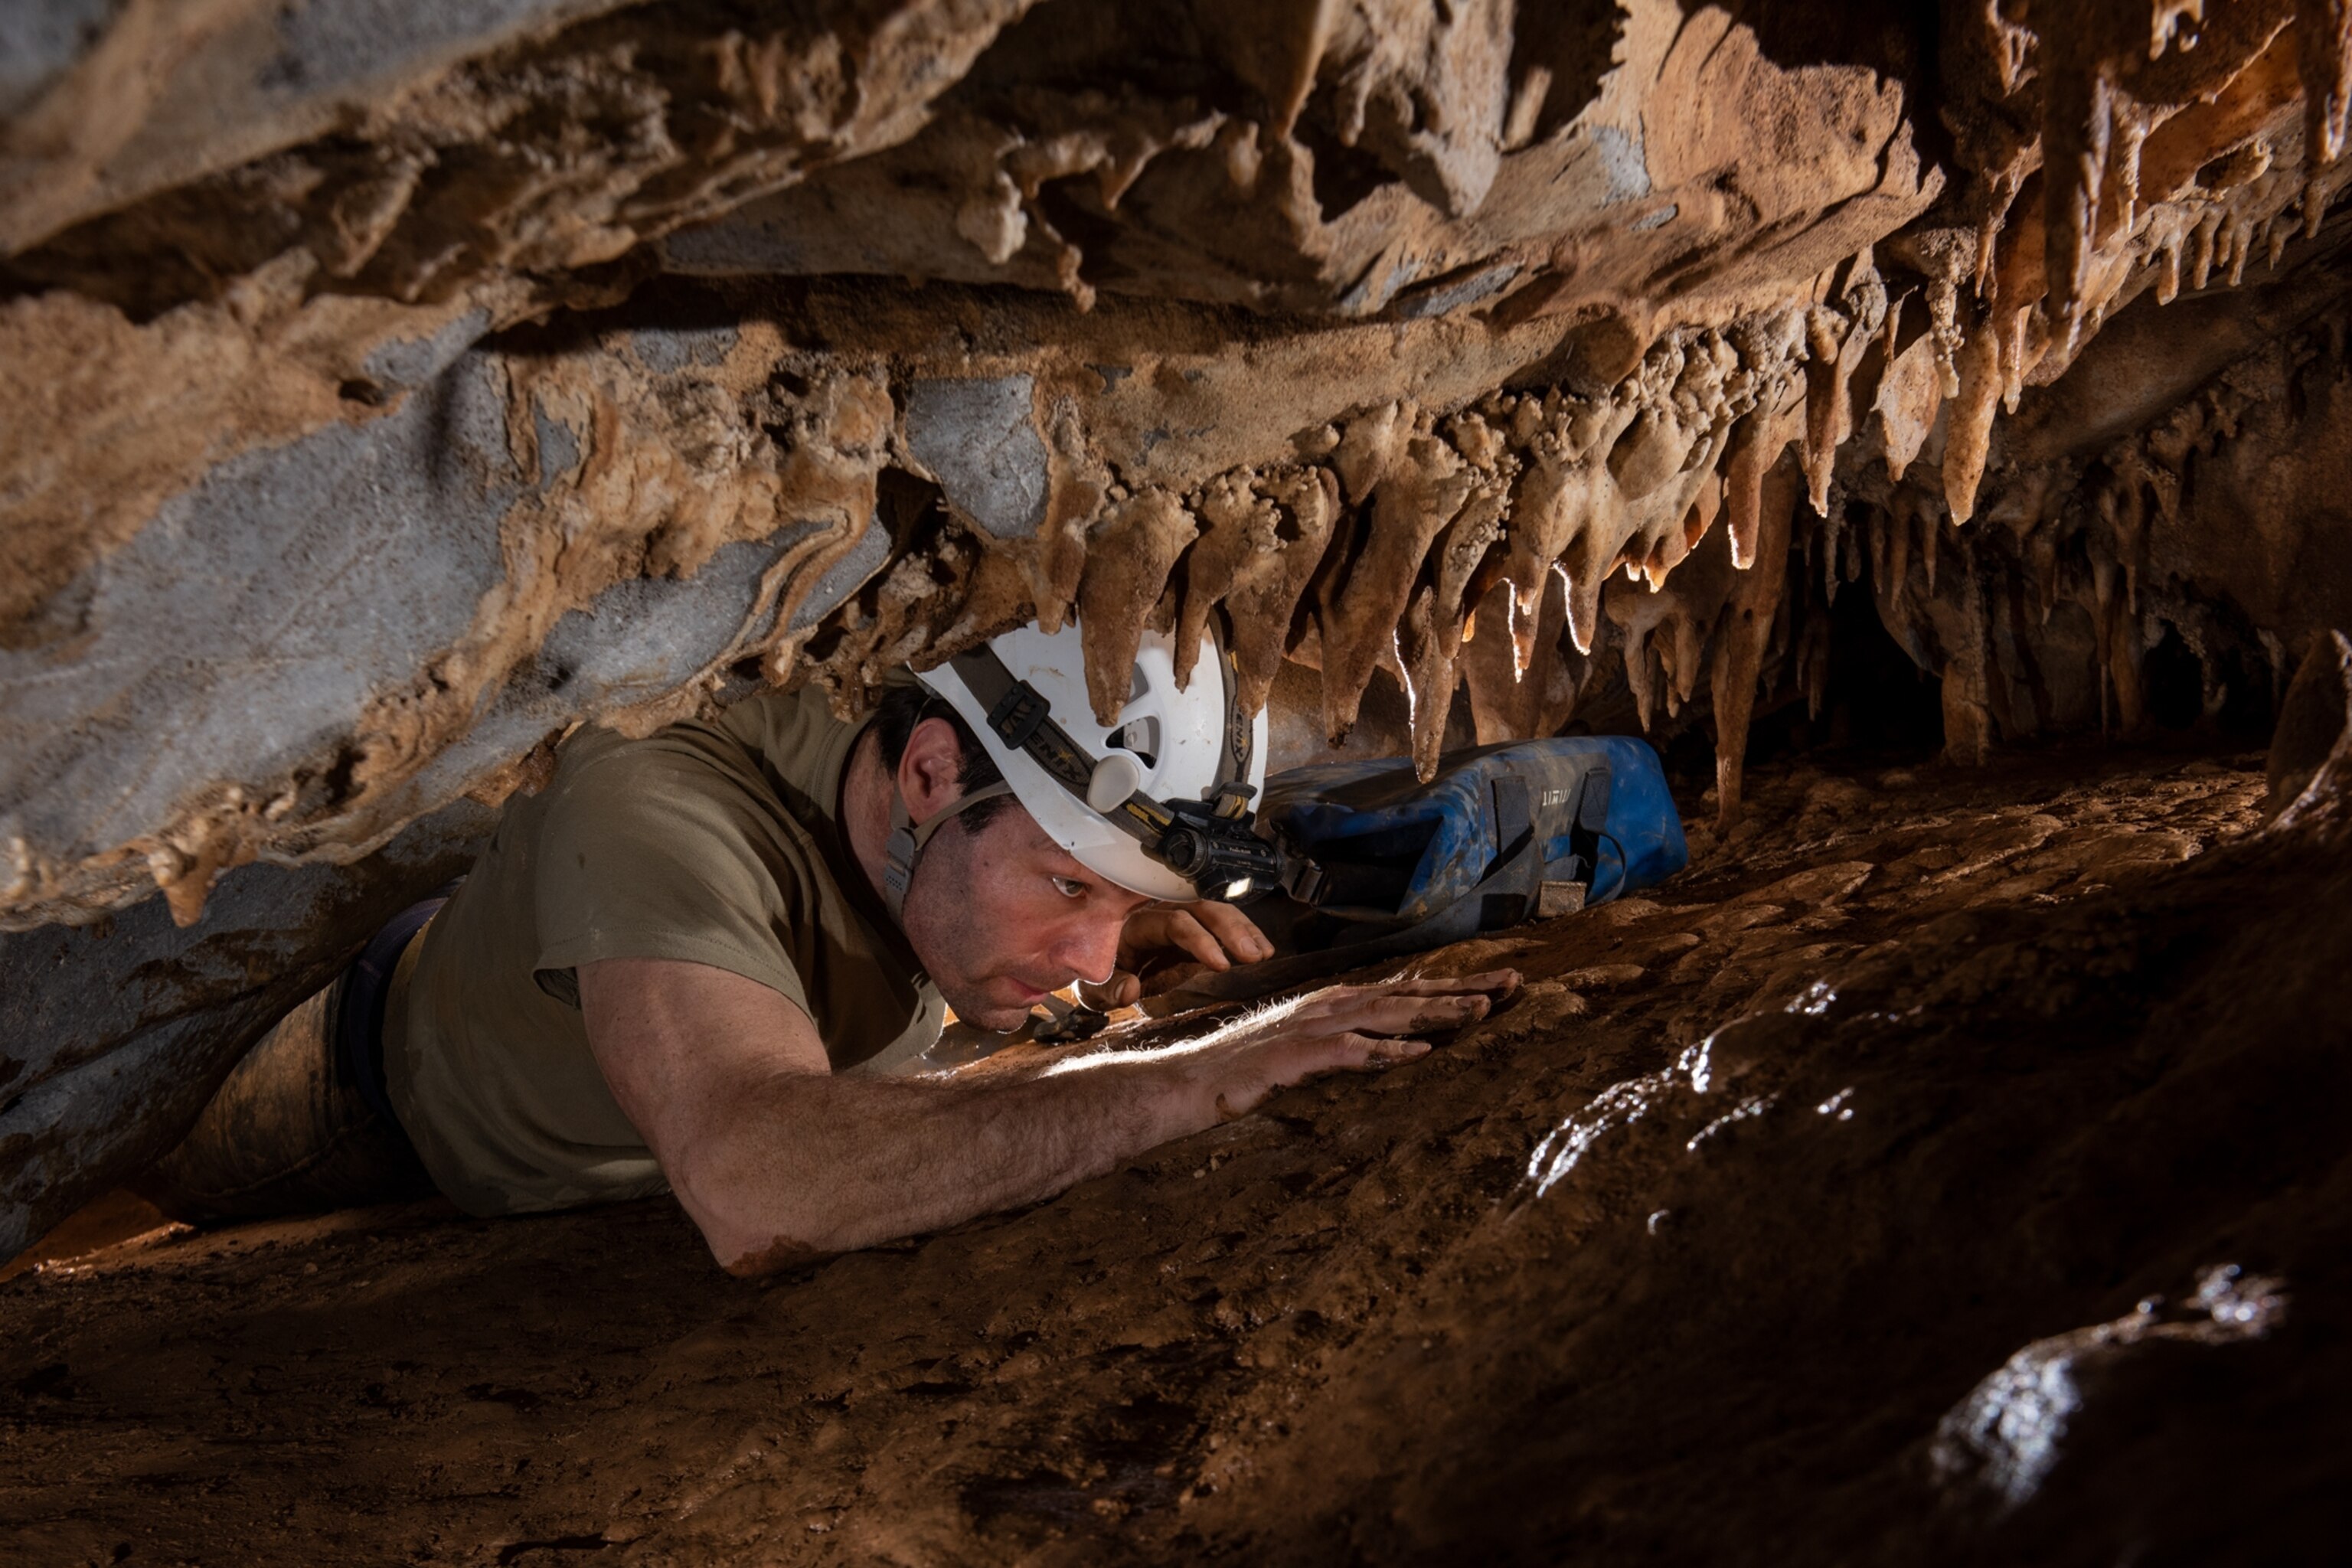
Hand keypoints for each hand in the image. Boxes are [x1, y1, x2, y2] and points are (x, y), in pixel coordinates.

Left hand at [1079, 900, 1275, 1008]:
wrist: (1100, 971)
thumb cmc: (1098, 975)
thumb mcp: (1094, 988)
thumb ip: (1109, 989)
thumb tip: (1130, 990)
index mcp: (1137, 922)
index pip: (1176, 922)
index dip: (1200, 940)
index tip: (1222, 965)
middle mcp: (1162, 913)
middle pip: (1202, 908)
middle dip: (1231, 928)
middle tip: (1253, 954)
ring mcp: (1181, 920)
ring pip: (1216, 912)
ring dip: (1243, 929)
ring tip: (1264, 953)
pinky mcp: (1196, 933)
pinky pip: (1221, 926)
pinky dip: (1243, 935)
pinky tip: (1262, 950)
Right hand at [1167, 968, 1520, 1123]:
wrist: (1187, 1081)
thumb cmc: (1244, 1071)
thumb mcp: (1305, 1051)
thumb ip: (1346, 1043)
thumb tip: (1388, 1045)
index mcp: (1335, 1004)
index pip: (1405, 990)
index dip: (1454, 986)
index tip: (1500, 984)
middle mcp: (1329, 1006)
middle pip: (1407, 992)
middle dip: (1463, 988)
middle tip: (1515, 983)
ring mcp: (1312, 1027)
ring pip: (1386, 1013)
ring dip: (1436, 1011)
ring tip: (1483, 1011)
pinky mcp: (1295, 1056)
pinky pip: (1349, 1051)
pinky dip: (1386, 1050)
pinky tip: (1420, 1053)